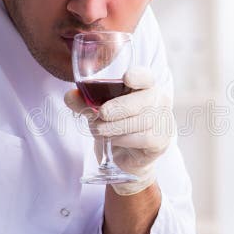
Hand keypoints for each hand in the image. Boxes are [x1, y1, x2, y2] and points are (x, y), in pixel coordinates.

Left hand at [64, 66, 173, 195]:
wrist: (128, 157)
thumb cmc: (116, 126)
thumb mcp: (98, 112)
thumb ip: (84, 103)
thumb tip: (69, 96)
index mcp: (145, 86)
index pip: (146, 77)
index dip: (138, 76)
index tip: (126, 78)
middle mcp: (159, 100)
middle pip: (143, 100)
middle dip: (119, 107)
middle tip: (101, 114)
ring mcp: (163, 120)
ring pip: (142, 121)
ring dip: (116, 127)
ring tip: (100, 130)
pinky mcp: (161, 140)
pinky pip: (143, 138)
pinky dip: (124, 139)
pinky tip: (114, 140)